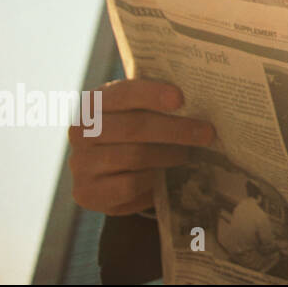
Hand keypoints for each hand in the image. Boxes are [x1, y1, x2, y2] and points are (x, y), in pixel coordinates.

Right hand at [68, 79, 215, 214]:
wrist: (106, 174)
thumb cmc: (132, 133)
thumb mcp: (138, 112)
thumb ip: (157, 103)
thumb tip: (201, 97)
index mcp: (93, 103)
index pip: (123, 93)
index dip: (152, 94)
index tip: (181, 99)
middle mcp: (80, 131)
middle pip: (133, 128)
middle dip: (175, 129)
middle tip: (207, 133)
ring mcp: (80, 163)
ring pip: (134, 156)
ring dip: (169, 155)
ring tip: (189, 154)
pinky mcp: (86, 192)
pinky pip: (129, 185)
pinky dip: (152, 180)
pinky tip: (164, 177)